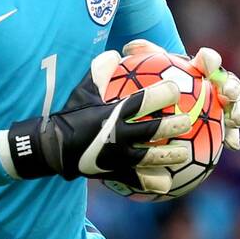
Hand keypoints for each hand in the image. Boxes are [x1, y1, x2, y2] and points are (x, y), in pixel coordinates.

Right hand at [0, 50, 190, 194]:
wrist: (52, 147)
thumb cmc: (71, 114)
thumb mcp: (83, 90)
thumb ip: (101, 71)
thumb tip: (116, 53)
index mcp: (113, 113)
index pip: (143, 102)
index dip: (163, 95)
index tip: (176, 90)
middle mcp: (117, 135)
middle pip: (152, 130)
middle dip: (172, 126)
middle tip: (187, 122)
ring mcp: (116, 157)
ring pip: (149, 158)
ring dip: (168, 156)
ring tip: (183, 154)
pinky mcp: (113, 172)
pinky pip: (135, 179)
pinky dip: (151, 183)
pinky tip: (166, 185)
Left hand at [122, 39, 239, 151]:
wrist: (169, 100)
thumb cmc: (160, 81)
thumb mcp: (149, 69)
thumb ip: (143, 57)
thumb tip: (129, 48)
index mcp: (201, 68)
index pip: (207, 60)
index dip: (209, 60)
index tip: (205, 64)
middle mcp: (216, 83)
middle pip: (228, 81)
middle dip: (232, 86)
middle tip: (227, 94)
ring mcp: (222, 102)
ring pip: (235, 104)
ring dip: (238, 110)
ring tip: (235, 121)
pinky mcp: (224, 121)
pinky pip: (231, 129)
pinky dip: (233, 135)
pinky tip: (232, 145)